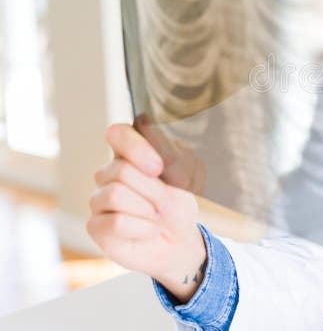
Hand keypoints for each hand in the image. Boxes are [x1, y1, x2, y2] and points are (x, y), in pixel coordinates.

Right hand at [87, 123, 206, 302]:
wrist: (180, 242)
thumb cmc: (179, 205)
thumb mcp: (182, 175)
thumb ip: (164, 150)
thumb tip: (143, 123)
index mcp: (131, 154)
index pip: (118, 134)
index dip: (134, 147)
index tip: (157, 167)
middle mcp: (109, 173)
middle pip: (120, 170)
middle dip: (152, 190)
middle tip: (164, 202)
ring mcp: (99, 199)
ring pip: (115, 194)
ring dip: (147, 210)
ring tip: (156, 217)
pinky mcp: (95, 225)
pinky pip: (116, 222)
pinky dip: (143, 228)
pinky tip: (148, 231)